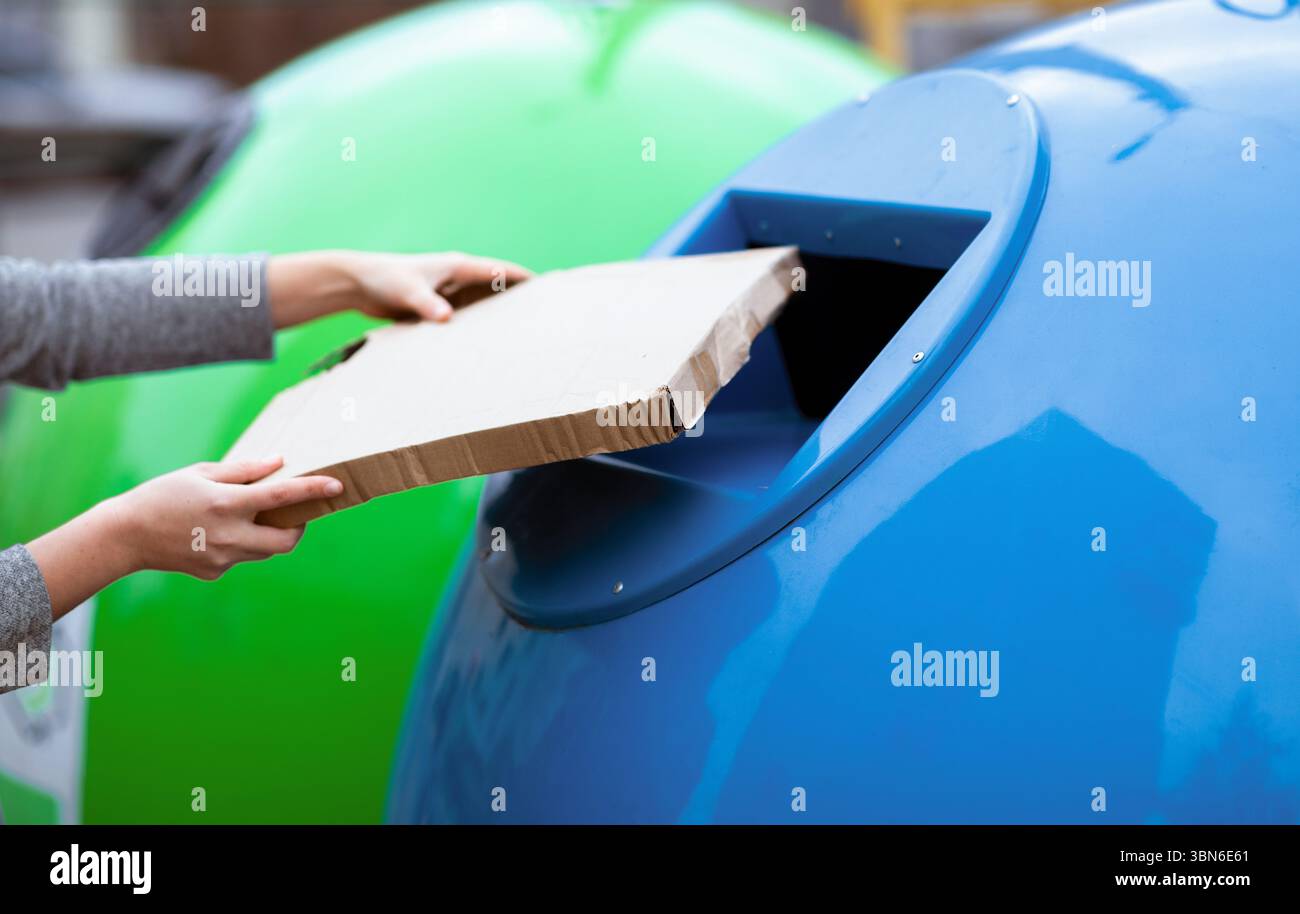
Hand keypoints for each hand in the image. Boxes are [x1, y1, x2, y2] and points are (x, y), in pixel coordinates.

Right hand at [27, 457, 341, 619]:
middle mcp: (229, 536)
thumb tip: (278, 463)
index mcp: (226, 504)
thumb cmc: (162, 496)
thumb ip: (243, 470)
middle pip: (286, 542)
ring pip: (264, 552)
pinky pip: (240, 558)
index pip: (281, 496)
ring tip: (246, 517)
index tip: (336, 485)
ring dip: (267, 534)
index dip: (312, 490)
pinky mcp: (214, 573)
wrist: (124, 536)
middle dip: (299, 529)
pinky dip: (239, 544)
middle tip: (295, 514)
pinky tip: (213, 533)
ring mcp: (223, 559)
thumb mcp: (201, 473)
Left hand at [267, 250, 531, 327]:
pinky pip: (468, 316)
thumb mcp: (407, 291)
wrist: (357, 283)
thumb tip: (448, 318)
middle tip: (547, 316)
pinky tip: (490, 343)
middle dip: (521, 299)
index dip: (526, 279)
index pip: (502, 271)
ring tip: (527, 334)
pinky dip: (481, 325)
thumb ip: (428, 304)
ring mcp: (450, 292)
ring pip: (485, 304)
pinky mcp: (439, 306)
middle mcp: (458, 277)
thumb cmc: (383, 279)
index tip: (550, 288)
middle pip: (499, 287)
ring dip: (502, 315)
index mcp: (458, 266)